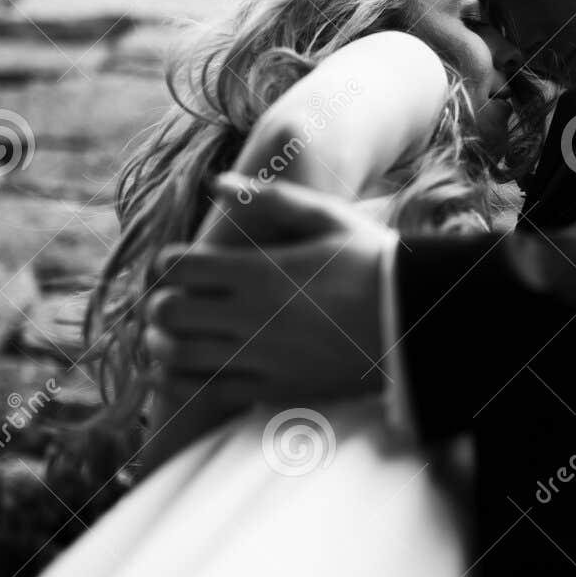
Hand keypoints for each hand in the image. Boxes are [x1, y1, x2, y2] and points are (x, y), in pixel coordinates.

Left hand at [145, 174, 393, 407]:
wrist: (416, 320)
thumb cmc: (374, 260)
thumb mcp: (329, 218)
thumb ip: (270, 198)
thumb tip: (217, 184)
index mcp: (260, 271)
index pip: (178, 267)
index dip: (164, 264)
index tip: (172, 265)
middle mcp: (252, 316)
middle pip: (169, 312)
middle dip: (159, 304)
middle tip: (166, 301)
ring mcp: (261, 356)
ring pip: (179, 356)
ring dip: (161, 345)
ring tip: (164, 338)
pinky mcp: (274, 388)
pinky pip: (208, 392)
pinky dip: (179, 383)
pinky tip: (174, 373)